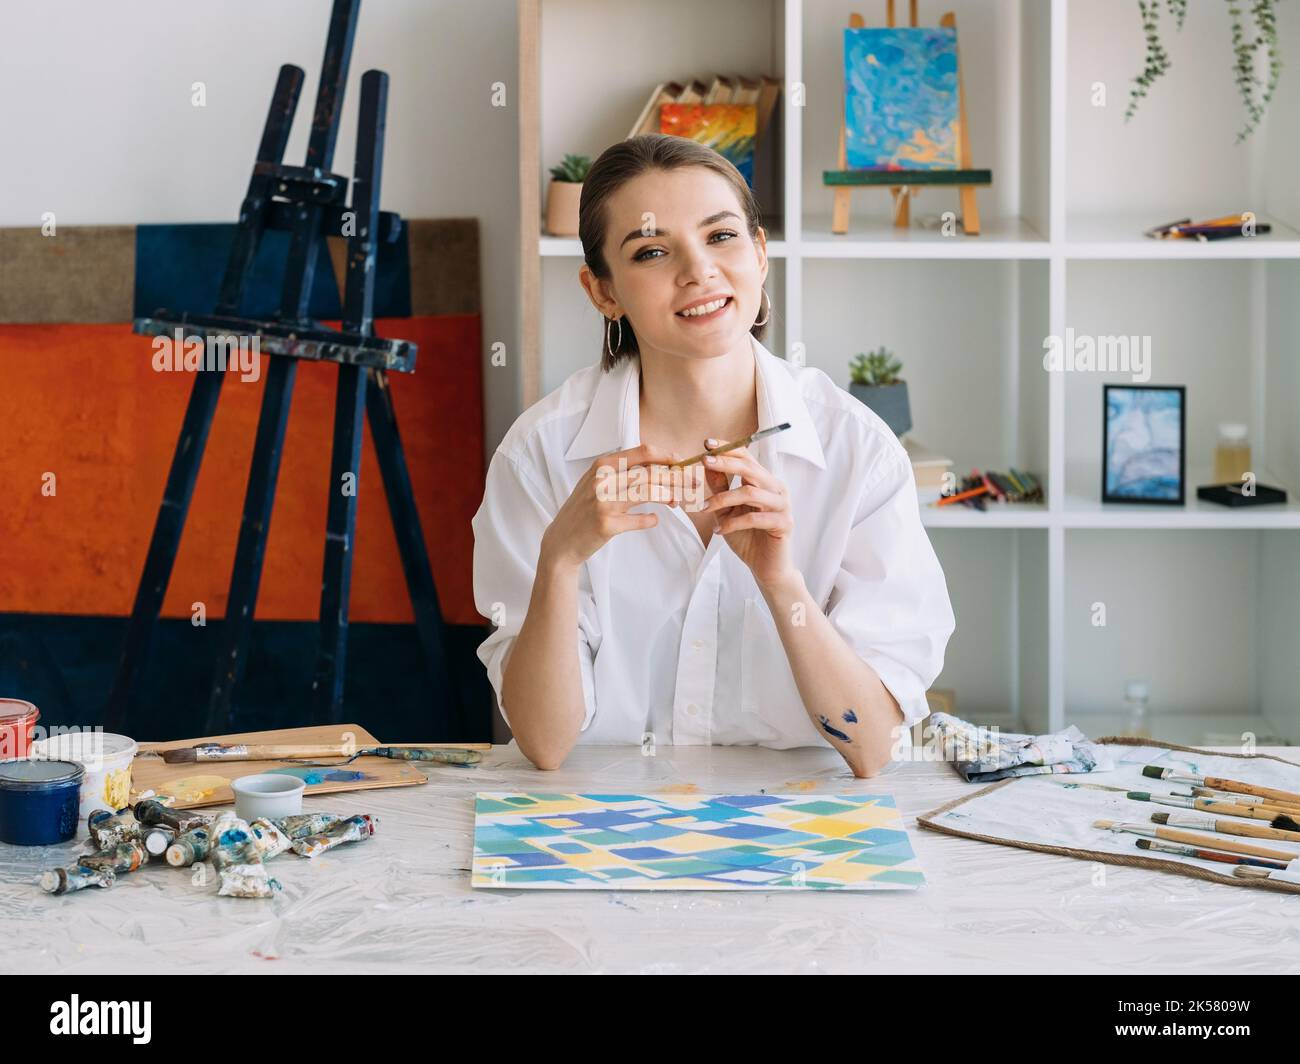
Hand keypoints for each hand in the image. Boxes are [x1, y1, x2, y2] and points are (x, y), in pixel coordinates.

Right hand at [540, 443, 681, 570]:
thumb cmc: (584, 509)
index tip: (682, 463)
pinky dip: (651, 519)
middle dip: (677, 477)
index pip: (643, 452)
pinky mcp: (607, 525)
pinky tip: (653, 519)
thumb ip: (623, 472)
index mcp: (602, 465)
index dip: (668, 456)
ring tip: (676, 501)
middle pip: (651, 473)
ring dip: (669, 496)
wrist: (562, 540)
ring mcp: (604, 503)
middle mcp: (602, 480)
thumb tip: (661, 466)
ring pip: (649, 492)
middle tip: (693, 483)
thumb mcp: (598, 482)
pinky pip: (641, 520)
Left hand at [699, 440, 796, 589]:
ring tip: (704, 509)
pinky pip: (755, 518)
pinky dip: (733, 523)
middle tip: (704, 461)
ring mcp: (782, 505)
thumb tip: (706, 464)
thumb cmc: (747, 537)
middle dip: (726, 463)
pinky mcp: (784, 523)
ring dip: (723, 499)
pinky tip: (719, 531)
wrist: (766, 567)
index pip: (747, 457)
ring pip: (750, 492)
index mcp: (764, 482)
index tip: (707, 444)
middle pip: (751, 469)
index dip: (728, 448)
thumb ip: (720, 488)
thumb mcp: (727, 510)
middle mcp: (776, 489)